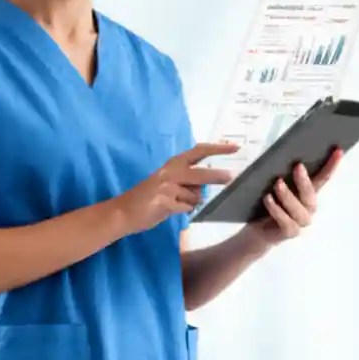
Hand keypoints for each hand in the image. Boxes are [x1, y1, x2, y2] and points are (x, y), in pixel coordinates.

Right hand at [116, 143, 238, 233]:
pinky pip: (186, 208)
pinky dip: (183, 211)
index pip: (198, 151)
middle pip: (201, 173)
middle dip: (217, 176)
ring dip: (190, 202)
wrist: (123, 212)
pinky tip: (169, 210)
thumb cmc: (147, 197)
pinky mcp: (165, 202)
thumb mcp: (167, 182)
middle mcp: (170, 172)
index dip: (217, 149)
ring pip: (195, 196)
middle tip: (231, 177)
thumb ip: (185, 180)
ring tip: (173, 204)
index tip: (235, 147)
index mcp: (172, 164)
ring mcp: (167, 187)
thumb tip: (205, 184)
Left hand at [243, 147, 343, 248]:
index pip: (323, 178)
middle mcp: (308, 207)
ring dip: (288, 195)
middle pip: (310, 195)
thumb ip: (277, 171)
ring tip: (277, 183)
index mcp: (307, 193)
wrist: (256, 229)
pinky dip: (277, 210)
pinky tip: (268, 199)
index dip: (331, 166)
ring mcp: (301, 222)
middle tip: (298, 166)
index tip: (338, 151)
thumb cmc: (268, 202)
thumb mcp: (271, 184)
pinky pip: (286, 222)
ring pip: (299, 210)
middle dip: (305, 181)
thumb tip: (269, 152)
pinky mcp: (290, 232)